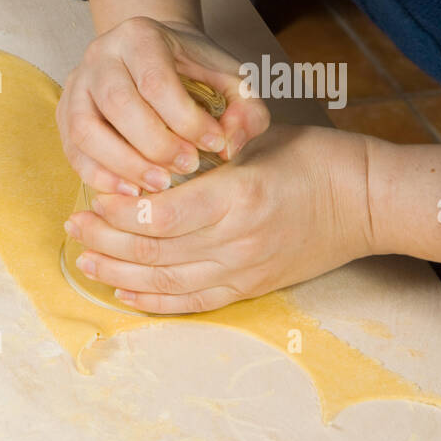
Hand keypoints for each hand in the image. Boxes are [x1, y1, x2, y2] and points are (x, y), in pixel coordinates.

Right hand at [58, 16, 270, 195]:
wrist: (152, 55)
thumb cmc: (192, 69)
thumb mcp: (230, 77)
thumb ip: (245, 107)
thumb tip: (230, 144)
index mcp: (139, 35)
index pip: (156, 81)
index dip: (186, 120)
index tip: (215, 145)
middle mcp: (99, 55)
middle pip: (117, 104)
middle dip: (155, 145)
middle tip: (187, 168)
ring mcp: (76, 85)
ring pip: (86, 130)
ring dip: (123, 165)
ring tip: (158, 184)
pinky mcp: (64, 114)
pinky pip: (72, 151)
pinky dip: (100, 176)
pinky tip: (131, 190)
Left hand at [63, 125, 373, 312]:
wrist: (367, 203)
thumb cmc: (313, 158)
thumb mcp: (258, 138)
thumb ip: (205, 150)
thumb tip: (148, 154)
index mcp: (239, 196)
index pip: (163, 213)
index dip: (121, 210)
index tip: (93, 197)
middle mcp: (238, 241)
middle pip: (156, 250)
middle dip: (106, 240)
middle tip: (73, 226)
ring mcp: (244, 270)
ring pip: (167, 281)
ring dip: (120, 272)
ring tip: (85, 260)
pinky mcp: (249, 288)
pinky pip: (193, 302)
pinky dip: (153, 301)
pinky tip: (123, 292)